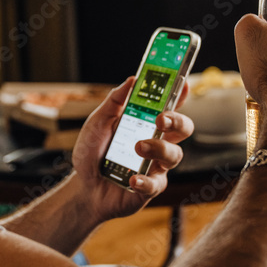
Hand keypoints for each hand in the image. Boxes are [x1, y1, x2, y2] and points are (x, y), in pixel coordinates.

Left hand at [71, 77, 194, 222]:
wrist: (83, 187)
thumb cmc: (92, 153)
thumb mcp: (97, 123)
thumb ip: (114, 102)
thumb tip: (132, 79)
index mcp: (146, 123)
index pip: (170, 106)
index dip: (179, 94)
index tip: (181, 84)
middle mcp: (156, 142)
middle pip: (183, 128)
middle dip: (177, 121)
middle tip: (160, 119)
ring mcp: (156, 165)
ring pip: (175, 155)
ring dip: (159, 148)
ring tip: (138, 147)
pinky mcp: (151, 187)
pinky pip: (156, 183)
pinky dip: (145, 181)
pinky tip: (132, 179)